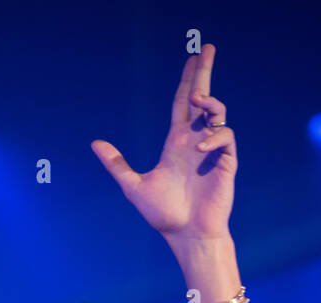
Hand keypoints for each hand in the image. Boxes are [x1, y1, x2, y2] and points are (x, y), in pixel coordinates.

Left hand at [90, 43, 236, 241]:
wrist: (186, 235)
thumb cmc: (163, 215)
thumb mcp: (133, 186)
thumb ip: (117, 164)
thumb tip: (95, 143)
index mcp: (177, 142)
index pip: (183, 103)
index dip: (187, 80)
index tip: (191, 58)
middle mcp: (196, 142)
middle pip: (203, 99)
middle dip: (204, 73)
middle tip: (206, 49)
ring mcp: (212, 152)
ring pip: (217, 114)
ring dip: (210, 103)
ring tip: (199, 102)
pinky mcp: (225, 163)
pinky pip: (225, 138)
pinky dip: (214, 137)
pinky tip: (200, 149)